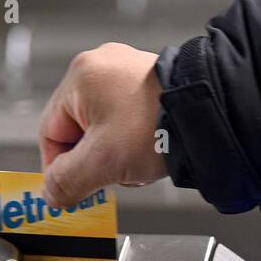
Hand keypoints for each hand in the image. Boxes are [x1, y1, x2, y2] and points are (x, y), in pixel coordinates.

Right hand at [38, 43, 167, 207]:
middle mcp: (102, 66)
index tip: (68, 189)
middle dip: (93, 160)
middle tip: (110, 175)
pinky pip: (127, 120)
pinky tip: (148, 149)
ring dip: (114, 154)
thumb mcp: (102, 162)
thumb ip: (67, 181)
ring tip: (135, 159)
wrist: (209, 116)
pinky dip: (133, 141)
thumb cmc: (158, 125)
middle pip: (78, 130)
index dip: (57, 167)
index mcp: (81, 76)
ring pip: (103, 129)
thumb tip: (51, 194)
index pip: (50, 132)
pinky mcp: (149, 84)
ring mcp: (127, 72)